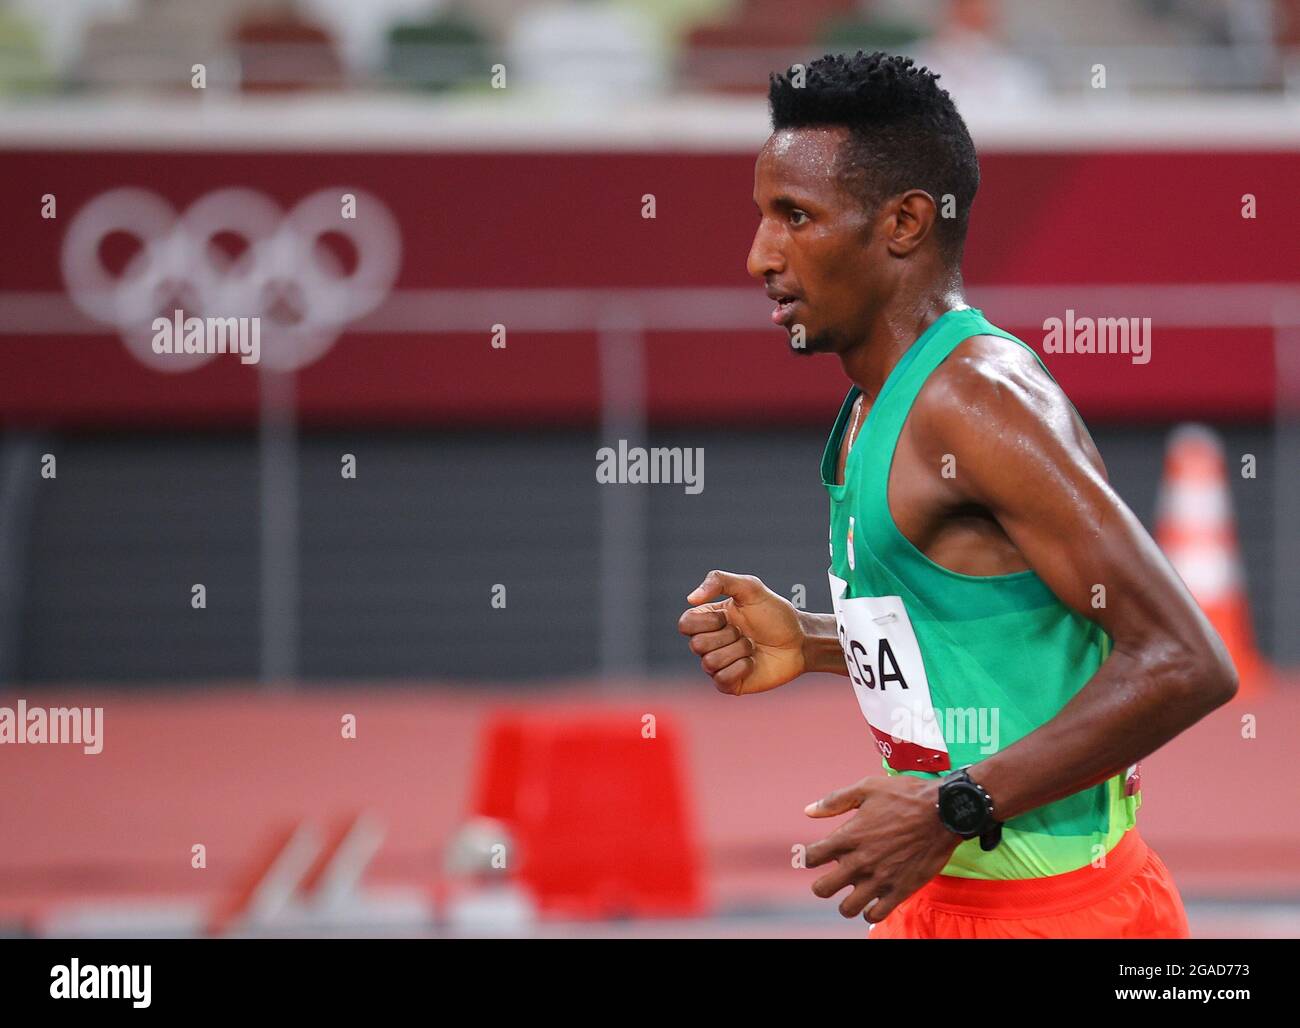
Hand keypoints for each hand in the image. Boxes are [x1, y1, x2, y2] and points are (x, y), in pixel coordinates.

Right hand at [677, 570, 806, 694]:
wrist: (800, 641)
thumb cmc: (776, 614)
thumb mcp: (750, 588)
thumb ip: (719, 581)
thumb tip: (690, 598)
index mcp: (708, 620)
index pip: (685, 624)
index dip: (708, 621)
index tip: (729, 616)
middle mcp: (709, 643)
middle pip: (696, 645)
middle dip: (728, 636)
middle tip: (745, 632)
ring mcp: (719, 665)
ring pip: (709, 663)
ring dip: (738, 651)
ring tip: (752, 646)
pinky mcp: (729, 684)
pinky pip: (721, 679)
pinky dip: (741, 668)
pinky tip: (753, 662)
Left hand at [804, 774, 960, 921]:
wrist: (944, 811)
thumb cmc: (905, 796)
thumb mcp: (867, 788)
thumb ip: (835, 801)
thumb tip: (808, 811)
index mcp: (848, 836)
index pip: (811, 857)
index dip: (808, 856)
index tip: (814, 855)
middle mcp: (860, 861)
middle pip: (822, 889)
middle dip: (821, 885)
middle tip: (831, 877)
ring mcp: (880, 879)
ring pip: (847, 908)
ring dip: (845, 901)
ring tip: (852, 891)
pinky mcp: (900, 890)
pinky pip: (875, 914)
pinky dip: (870, 910)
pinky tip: (872, 899)